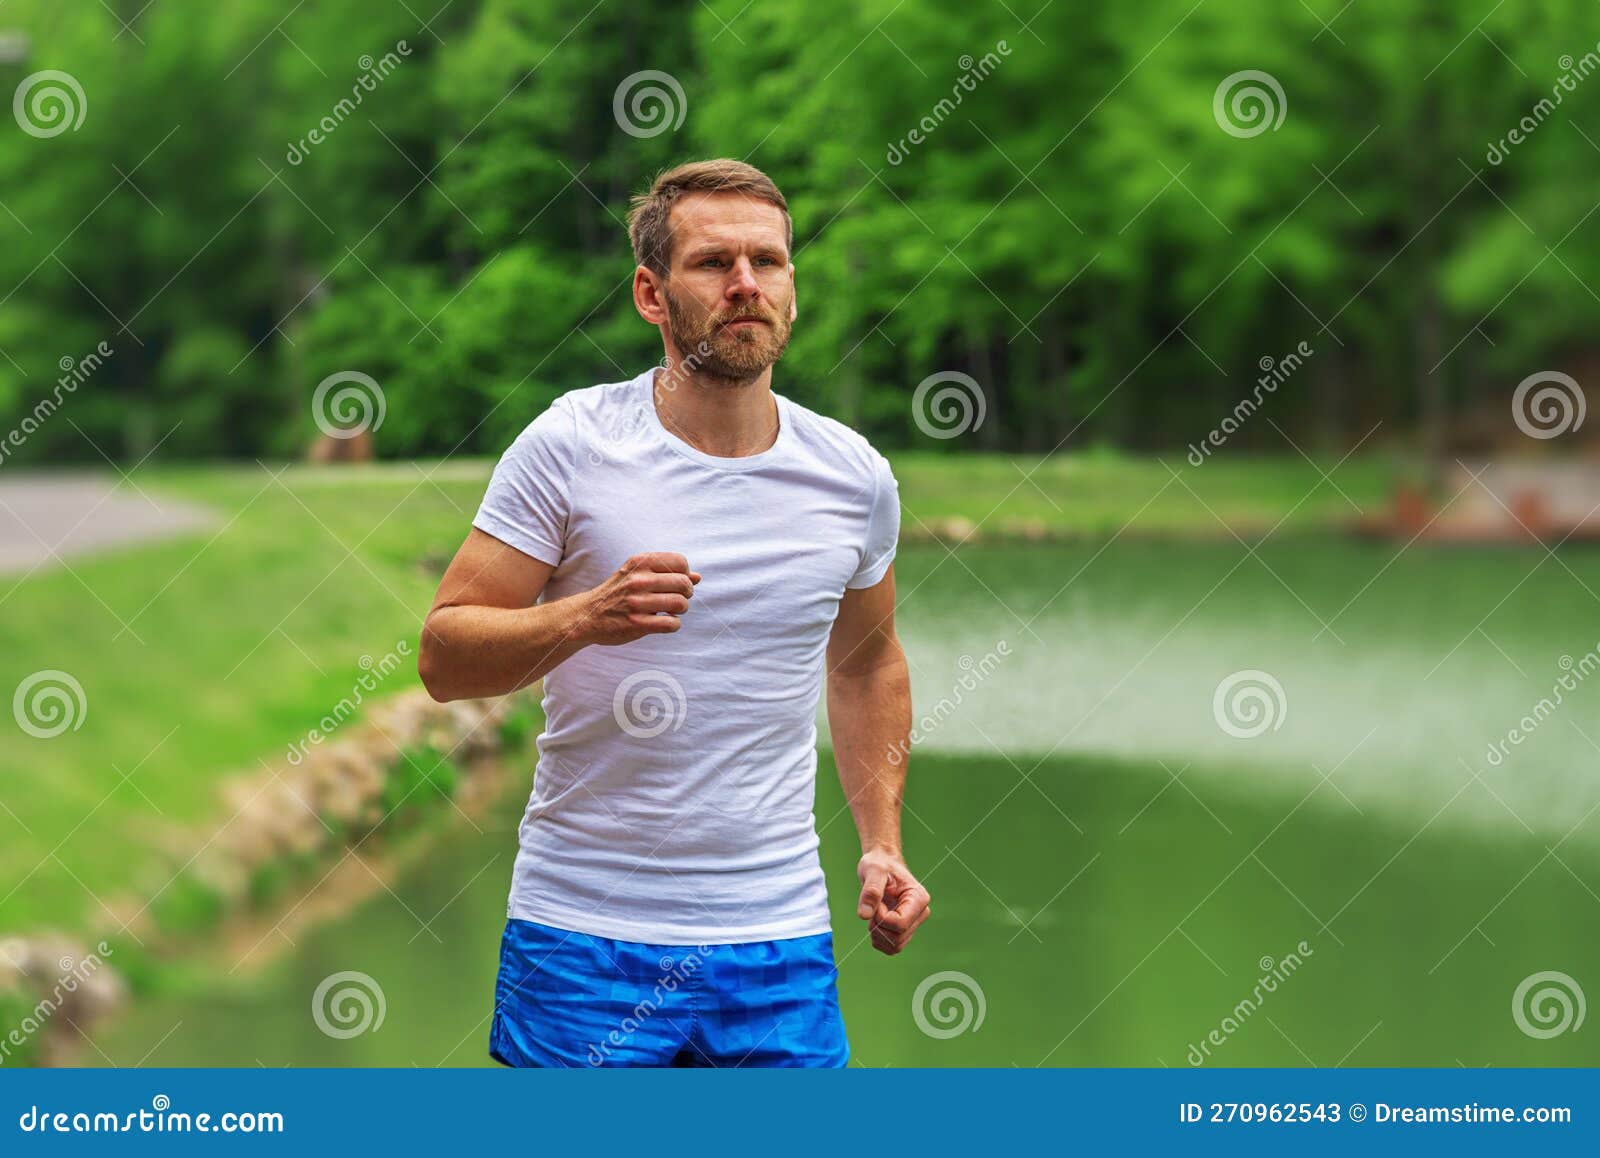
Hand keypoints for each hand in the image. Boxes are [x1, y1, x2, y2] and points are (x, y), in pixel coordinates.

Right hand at [579, 552, 700, 644]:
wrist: (588, 615)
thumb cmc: (618, 592)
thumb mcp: (637, 574)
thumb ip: (667, 573)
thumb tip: (698, 577)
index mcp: (639, 563)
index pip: (680, 562)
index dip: (685, 574)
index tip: (676, 582)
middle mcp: (638, 580)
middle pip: (684, 583)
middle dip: (686, 593)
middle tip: (676, 599)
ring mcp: (637, 602)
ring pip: (681, 604)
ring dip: (681, 610)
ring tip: (670, 610)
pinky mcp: (637, 624)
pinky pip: (672, 624)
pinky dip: (673, 624)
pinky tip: (663, 622)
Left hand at [856, 849, 931, 955]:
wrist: (882, 864)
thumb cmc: (880, 864)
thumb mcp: (873, 871)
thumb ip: (870, 892)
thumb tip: (864, 915)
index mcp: (919, 899)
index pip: (900, 924)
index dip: (882, 918)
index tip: (876, 903)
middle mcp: (920, 913)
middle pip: (897, 937)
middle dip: (878, 926)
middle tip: (873, 907)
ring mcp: (913, 923)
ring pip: (895, 945)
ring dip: (878, 934)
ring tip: (874, 912)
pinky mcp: (905, 930)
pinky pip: (892, 947)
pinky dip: (879, 939)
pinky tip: (875, 921)